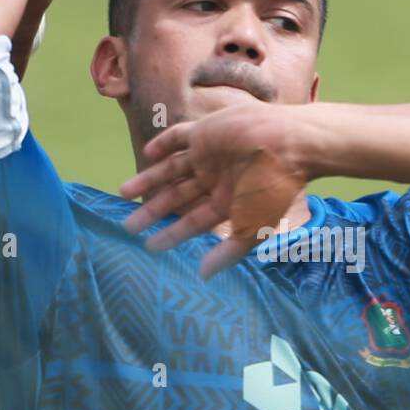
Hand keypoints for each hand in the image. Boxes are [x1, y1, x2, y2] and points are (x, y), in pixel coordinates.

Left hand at [118, 101, 314, 279]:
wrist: (285, 144)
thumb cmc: (271, 189)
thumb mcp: (251, 228)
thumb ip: (228, 252)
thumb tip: (203, 277)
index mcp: (227, 202)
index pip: (193, 221)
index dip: (172, 234)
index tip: (149, 246)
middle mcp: (216, 179)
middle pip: (177, 197)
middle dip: (153, 211)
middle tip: (127, 226)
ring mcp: (210, 155)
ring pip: (172, 169)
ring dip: (149, 180)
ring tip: (123, 193)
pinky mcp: (206, 132)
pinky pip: (179, 137)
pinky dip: (164, 144)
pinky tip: (147, 154)